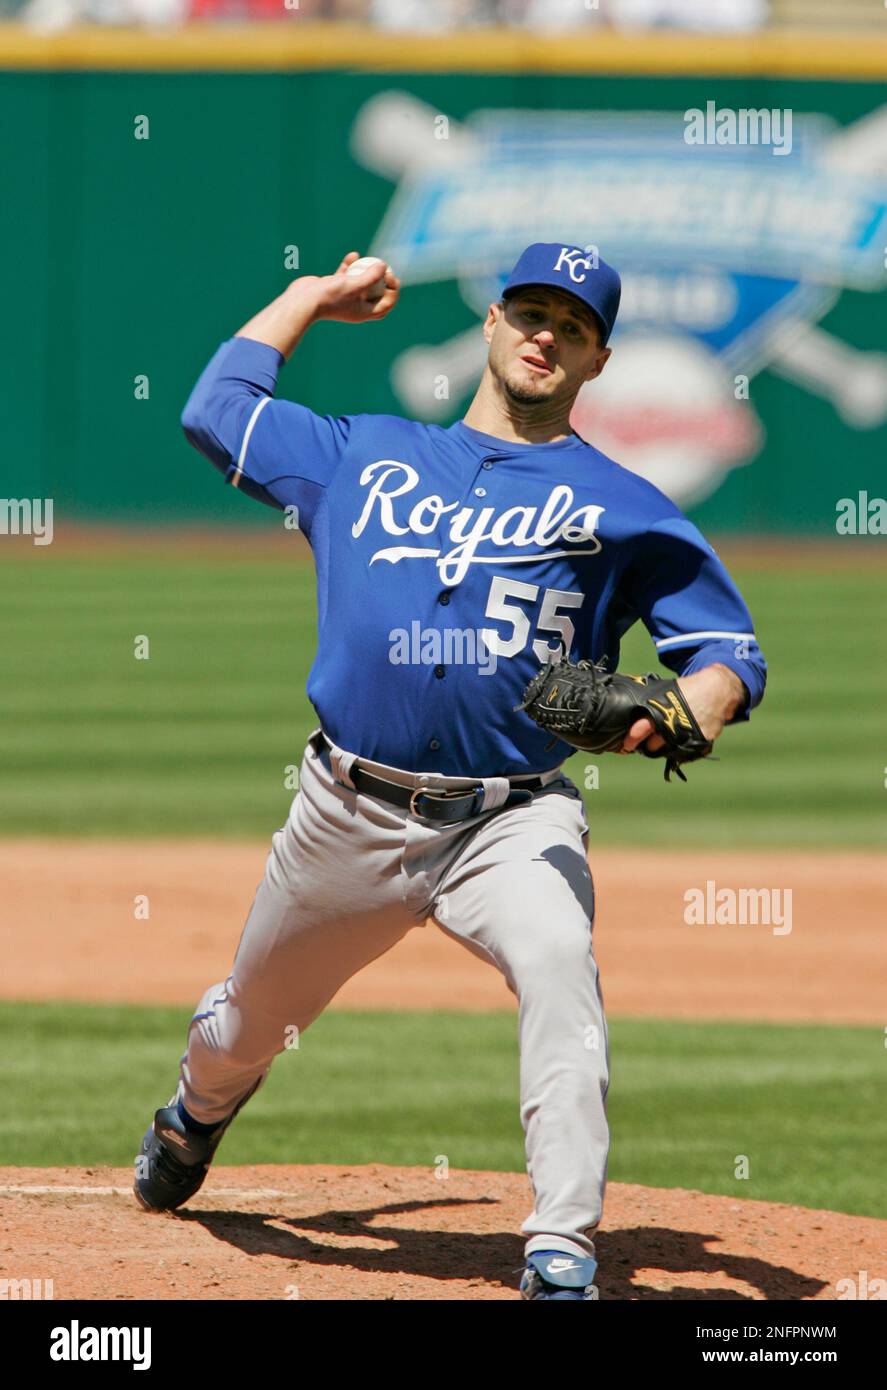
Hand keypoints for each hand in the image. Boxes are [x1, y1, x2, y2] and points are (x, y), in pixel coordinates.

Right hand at [310, 251, 400, 324]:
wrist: (303, 301)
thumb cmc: (330, 296)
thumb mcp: (355, 285)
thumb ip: (371, 276)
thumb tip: (385, 266)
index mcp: (364, 313)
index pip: (386, 304)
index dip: (393, 290)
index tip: (391, 276)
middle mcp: (356, 307)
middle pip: (376, 295)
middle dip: (384, 283)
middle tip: (388, 271)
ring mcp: (344, 297)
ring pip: (360, 283)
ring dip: (366, 271)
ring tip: (371, 260)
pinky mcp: (333, 288)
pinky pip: (345, 276)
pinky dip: (350, 266)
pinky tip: (353, 254)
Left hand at [621, 663, 746, 753]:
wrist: (717, 689)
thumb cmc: (687, 690)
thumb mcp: (665, 692)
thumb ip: (649, 703)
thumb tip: (630, 708)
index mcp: (662, 709)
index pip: (641, 728)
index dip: (632, 738)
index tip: (627, 744)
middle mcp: (675, 723)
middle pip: (653, 745)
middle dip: (649, 745)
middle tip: (647, 742)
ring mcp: (689, 734)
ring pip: (669, 751)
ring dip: (664, 749)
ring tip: (665, 741)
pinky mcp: (702, 741)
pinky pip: (687, 753)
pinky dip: (682, 749)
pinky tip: (681, 741)